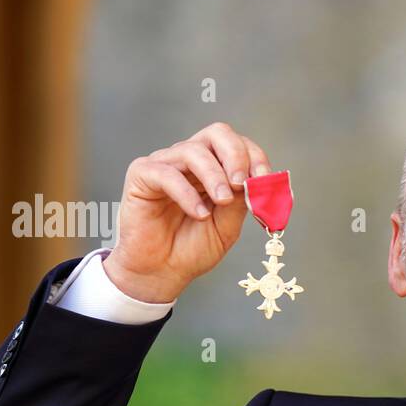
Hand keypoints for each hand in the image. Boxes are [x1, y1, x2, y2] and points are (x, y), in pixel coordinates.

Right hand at [104, 122, 271, 302]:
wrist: (162, 272)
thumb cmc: (192, 248)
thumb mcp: (227, 226)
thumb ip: (240, 201)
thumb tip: (257, 181)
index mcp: (214, 168)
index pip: (238, 145)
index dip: (255, 157)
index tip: (264, 180)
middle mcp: (190, 160)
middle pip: (217, 134)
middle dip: (235, 155)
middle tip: (241, 183)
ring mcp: (165, 165)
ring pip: (193, 151)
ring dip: (214, 175)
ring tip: (221, 201)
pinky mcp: (141, 175)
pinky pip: (166, 173)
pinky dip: (187, 193)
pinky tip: (198, 214)